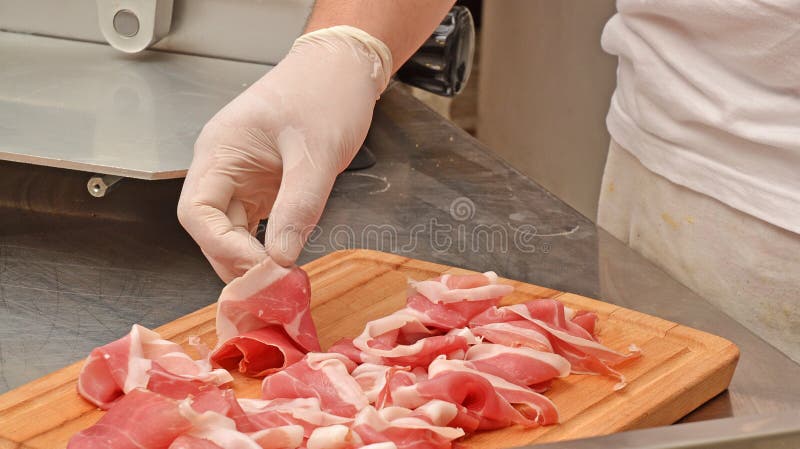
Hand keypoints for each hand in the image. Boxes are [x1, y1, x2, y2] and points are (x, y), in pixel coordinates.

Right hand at [178, 27, 391, 281]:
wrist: (344, 69)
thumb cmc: (325, 93)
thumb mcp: (315, 151)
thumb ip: (298, 206)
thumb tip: (280, 258)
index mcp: (220, 150)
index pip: (198, 212)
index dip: (221, 246)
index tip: (258, 268)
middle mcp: (225, 167)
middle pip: (211, 229)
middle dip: (235, 260)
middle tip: (271, 287)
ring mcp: (244, 178)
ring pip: (233, 232)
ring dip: (250, 259)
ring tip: (278, 283)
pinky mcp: (266, 187)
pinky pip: (256, 225)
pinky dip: (267, 246)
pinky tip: (283, 262)